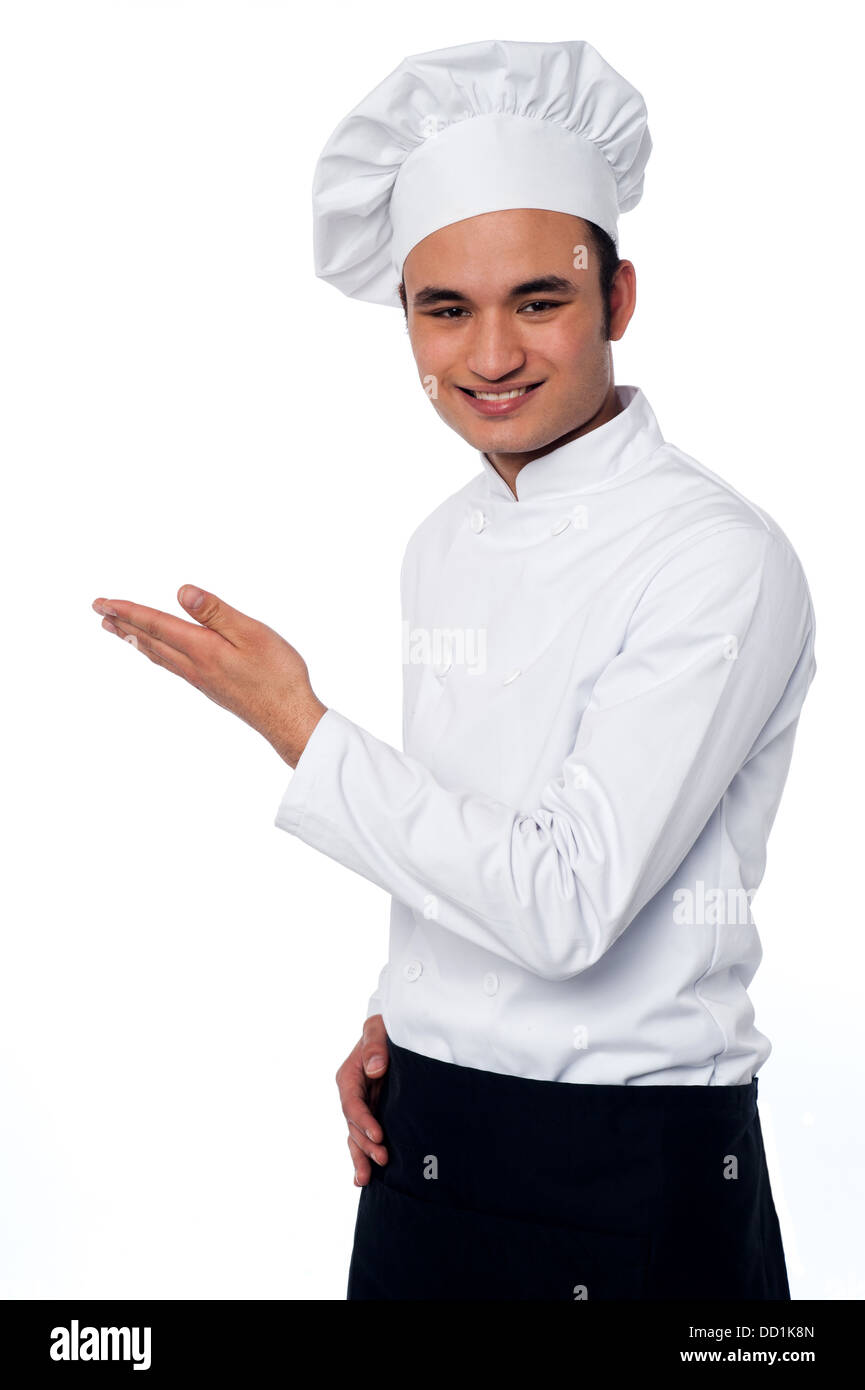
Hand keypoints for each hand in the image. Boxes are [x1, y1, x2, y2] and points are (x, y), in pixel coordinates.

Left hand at [91, 585, 326, 766]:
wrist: (290, 719)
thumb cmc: (278, 675)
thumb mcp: (252, 634)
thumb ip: (216, 613)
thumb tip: (181, 592)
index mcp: (202, 649)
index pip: (156, 625)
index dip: (128, 611)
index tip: (102, 602)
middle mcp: (195, 666)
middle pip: (150, 641)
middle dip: (123, 624)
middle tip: (99, 610)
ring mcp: (202, 680)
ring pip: (159, 655)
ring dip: (135, 640)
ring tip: (117, 630)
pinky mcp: (212, 688)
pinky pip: (173, 666)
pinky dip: (156, 654)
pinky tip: (160, 654)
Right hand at [336, 1014, 388, 1185]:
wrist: (392, 1032)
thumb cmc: (383, 1029)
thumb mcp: (377, 1030)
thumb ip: (374, 1046)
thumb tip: (375, 1068)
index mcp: (348, 1077)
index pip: (352, 1104)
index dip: (363, 1121)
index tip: (379, 1135)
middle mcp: (351, 1096)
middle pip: (353, 1126)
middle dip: (365, 1144)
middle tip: (383, 1158)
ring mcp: (361, 1106)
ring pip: (356, 1136)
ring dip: (361, 1157)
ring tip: (365, 1179)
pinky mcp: (372, 1113)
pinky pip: (364, 1137)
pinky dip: (362, 1155)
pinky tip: (364, 1177)